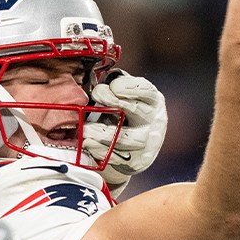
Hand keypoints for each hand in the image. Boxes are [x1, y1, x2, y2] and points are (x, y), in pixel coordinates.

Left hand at [83, 70, 167, 196]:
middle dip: (114, 101)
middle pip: (137, 111)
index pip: (146, 91)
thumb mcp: (122, 95)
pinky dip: (100, 150)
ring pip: (127, 139)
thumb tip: (93, 77)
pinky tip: (88, 144)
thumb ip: (114, 84)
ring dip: (103, 133)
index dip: (129, 87)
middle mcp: (154, 121)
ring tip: (85, 130)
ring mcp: (147, 143)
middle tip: (96, 95)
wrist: (129, 148)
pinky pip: (118, 157)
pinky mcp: (136, 162)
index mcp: (152, 100)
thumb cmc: (122, 112)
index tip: (111, 85)